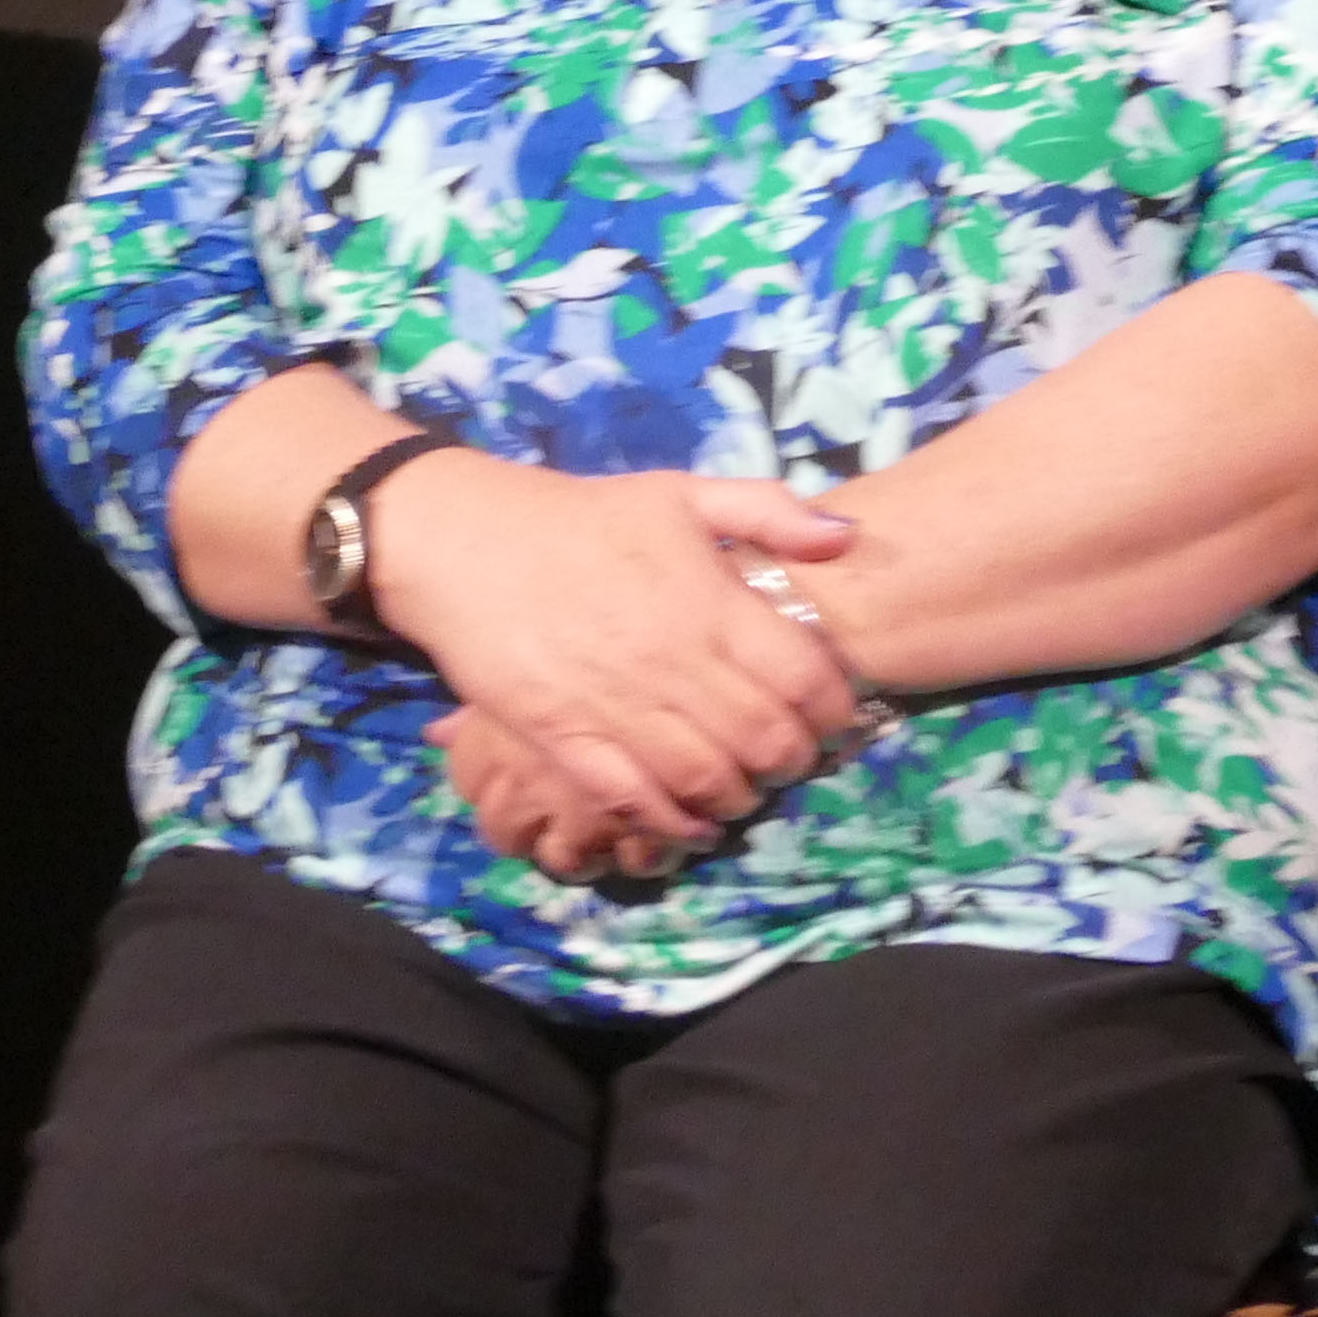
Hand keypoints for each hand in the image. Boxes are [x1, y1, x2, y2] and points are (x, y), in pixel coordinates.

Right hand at [367, 461, 865, 847]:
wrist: (470, 542)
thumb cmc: (585, 517)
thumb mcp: (681, 493)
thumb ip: (768, 511)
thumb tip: (846, 537)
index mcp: (711, 603)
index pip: (804, 679)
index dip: (833, 709)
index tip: (830, 713)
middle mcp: (674, 662)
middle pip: (765, 741)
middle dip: (794, 760)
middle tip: (791, 756)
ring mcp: (618, 707)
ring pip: (707, 780)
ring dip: (740, 797)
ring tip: (744, 787)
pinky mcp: (567, 741)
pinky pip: (636, 802)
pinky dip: (674, 823)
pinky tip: (691, 822)